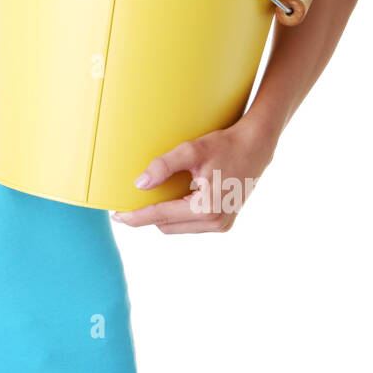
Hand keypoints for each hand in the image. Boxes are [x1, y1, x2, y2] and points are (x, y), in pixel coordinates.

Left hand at [110, 116, 276, 233]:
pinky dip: (177, 215)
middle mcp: (216, 222)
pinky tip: (170, 200)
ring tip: (149, 200)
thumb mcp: (192, 150)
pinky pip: (190, 224)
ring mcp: (221, 225)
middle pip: (167, 226)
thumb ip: (164, 166)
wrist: (256, 146)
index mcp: (207, 209)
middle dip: (148, 216)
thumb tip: (140, 184)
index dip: (136, 216)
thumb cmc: (225, 145)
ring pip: (178, 227)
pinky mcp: (224, 222)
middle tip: (129, 204)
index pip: (161, 216)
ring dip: (163, 216)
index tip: (116, 216)